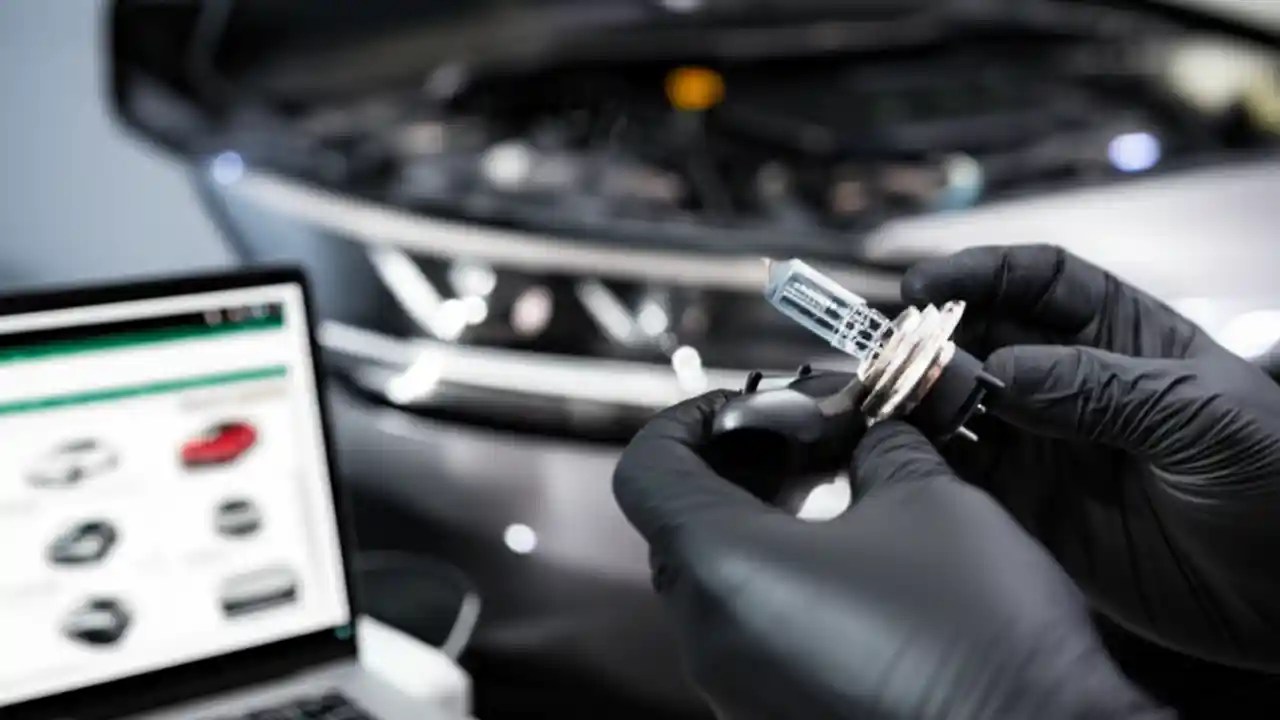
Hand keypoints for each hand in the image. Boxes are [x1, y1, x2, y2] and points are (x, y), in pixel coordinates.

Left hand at [613, 393, 1165, 719]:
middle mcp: (709, 638)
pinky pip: (750, 633)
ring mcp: (737, 689)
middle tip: (807, 443)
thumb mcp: (928, 500)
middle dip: (737, 469)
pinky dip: (782, 584)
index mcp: (722, 570)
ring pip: (717, 582)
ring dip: (763, 526)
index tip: (745, 406)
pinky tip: (855, 564)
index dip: (688, 419)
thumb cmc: (979, 634)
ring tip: (840, 496)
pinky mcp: (774, 716)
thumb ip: (876, 447)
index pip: (646, 469)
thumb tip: (863, 434)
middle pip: (678, 524)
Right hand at [903, 244, 1279, 670]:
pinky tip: (902, 460)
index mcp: (1122, 337)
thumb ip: (1101, 390)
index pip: (1037, 281)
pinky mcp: (1029, 510)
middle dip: (932, 339)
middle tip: (890, 357)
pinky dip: (925, 465)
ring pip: (959, 407)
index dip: (978, 273)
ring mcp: (1046, 446)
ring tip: (883, 409)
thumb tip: (997, 372)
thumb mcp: (1202, 419)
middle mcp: (1071, 384)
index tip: (922, 287)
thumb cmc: (1277, 483)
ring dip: (917, 403)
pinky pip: (961, 477)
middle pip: (982, 339)